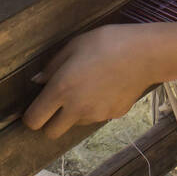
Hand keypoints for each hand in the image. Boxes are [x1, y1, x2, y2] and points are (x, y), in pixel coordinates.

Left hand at [22, 24, 162, 139]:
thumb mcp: (74, 45)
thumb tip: (38, 81)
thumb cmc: (107, 43)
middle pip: (51, 133)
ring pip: (75, 124)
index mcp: (61, 89)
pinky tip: (105, 88)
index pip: (34, 120)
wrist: (146, 54)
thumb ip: (52, 66)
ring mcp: (96, 115)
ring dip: (74, 113)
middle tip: (57, 104)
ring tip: (88, 87)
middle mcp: (76, 108)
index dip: (31, 116)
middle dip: (50, 122)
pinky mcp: (112, 116)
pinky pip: (96, 117)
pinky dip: (95, 108)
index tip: (36, 106)